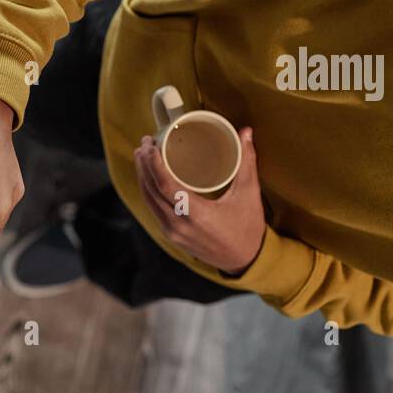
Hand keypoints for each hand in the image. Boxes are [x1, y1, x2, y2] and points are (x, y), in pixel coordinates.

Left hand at [134, 127, 265, 275]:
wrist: (244, 261)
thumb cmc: (248, 227)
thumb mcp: (249, 194)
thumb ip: (246, 161)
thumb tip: (246, 131)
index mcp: (196, 214)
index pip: (164, 185)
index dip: (153, 163)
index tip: (150, 145)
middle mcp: (179, 225)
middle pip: (151, 190)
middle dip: (144, 165)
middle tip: (145, 142)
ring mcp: (172, 232)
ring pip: (149, 200)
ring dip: (143, 177)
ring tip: (143, 155)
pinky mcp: (171, 235)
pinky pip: (153, 209)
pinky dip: (149, 191)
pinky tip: (148, 177)